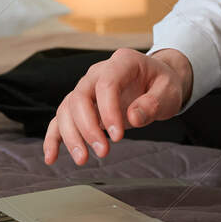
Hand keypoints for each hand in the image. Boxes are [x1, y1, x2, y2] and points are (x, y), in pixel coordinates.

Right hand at [43, 47, 193, 165]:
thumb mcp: (169, 91)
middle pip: (80, 96)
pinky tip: (51, 157)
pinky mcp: (82, 105)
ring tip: (83, 159)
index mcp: (122, 62)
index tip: (118, 136)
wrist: (156, 82)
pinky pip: (61, 118)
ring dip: (71, 135)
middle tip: (103, 151)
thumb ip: (154, 103)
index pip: (106, 83)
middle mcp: (98, 73)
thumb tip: (133, 117)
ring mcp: (87, 88)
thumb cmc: (162, 84)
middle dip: (87, 127)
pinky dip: (53, 137)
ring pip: (67, 109)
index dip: (108, 110)